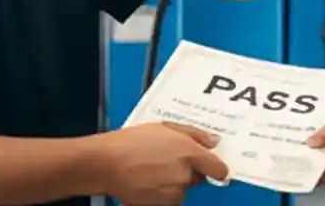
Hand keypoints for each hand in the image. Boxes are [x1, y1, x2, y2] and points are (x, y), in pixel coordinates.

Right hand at [99, 122, 228, 204]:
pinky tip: (146, 181)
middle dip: (187, 171)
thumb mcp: (163, 126)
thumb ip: (193, 134)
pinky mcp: (162, 205)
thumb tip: (213, 142)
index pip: (218, 168)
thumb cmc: (130, 142)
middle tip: (165, 160)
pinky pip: (169, 200)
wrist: (106, 164)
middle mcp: (185, 174)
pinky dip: (161, 194)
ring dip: (172, 183)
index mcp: (189, 152)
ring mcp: (174, 192)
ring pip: (181, 189)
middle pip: (197, 178)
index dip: (216, 168)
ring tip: (150, 170)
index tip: (213, 167)